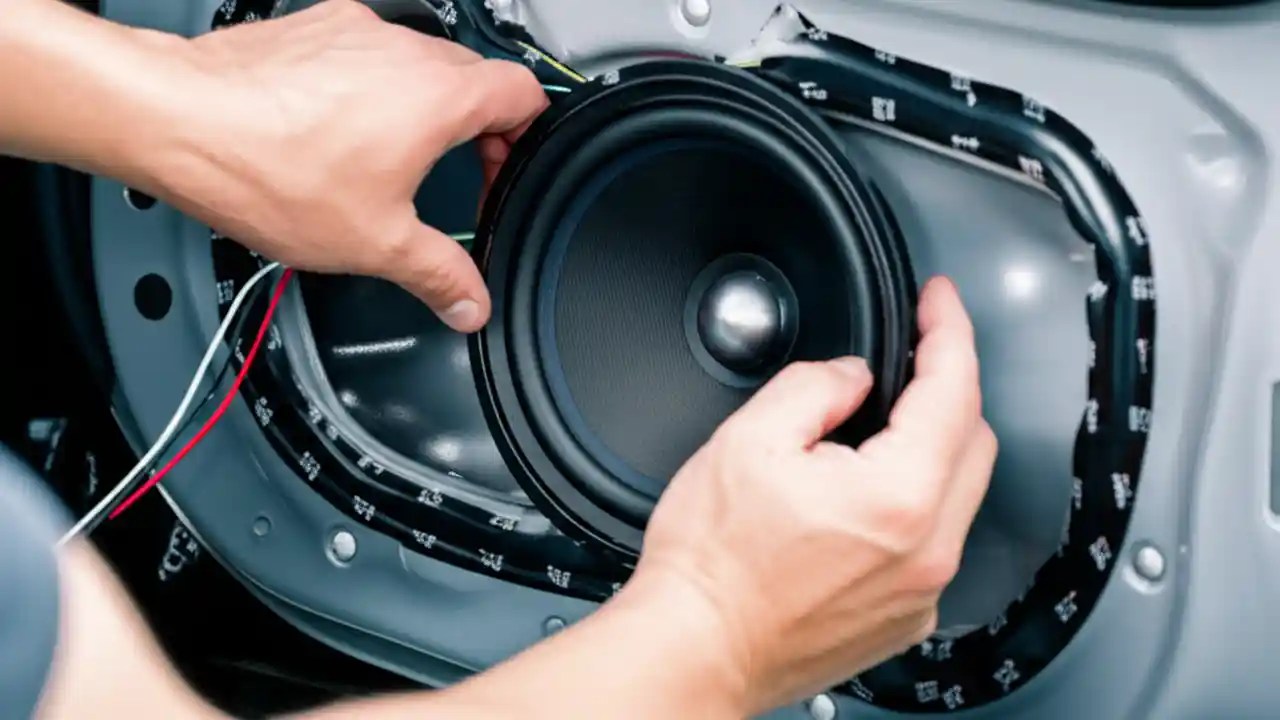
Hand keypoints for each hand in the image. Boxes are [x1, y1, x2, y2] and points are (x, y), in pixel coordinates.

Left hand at [155, 0, 547, 330]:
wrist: (176, 119)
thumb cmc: (267, 168)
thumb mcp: (375, 243)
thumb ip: (439, 275)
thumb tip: (471, 302)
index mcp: (438, 95)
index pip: (523, 94)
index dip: (526, 139)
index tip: (500, 174)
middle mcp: (402, 49)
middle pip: (473, 77)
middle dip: (474, 128)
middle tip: (451, 175)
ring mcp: (354, 32)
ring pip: (416, 62)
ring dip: (418, 107)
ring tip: (386, 158)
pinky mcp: (311, 28)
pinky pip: (362, 54)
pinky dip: (366, 88)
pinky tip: (333, 132)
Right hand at [630, 277, 996, 715]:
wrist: (694, 648)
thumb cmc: (711, 565)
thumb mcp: (749, 439)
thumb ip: (815, 386)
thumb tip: (852, 378)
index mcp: (899, 495)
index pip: (954, 389)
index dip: (949, 330)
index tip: (939, 303)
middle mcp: (928, 550)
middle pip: (975, 441)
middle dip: (948, 388)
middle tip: (908, 358)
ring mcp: (921, 591)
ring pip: (960, 494)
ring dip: (934, 448)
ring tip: (871, 434)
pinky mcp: (905, 618)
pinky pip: (935, 542)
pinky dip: (917, 506)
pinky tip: (864, 500)